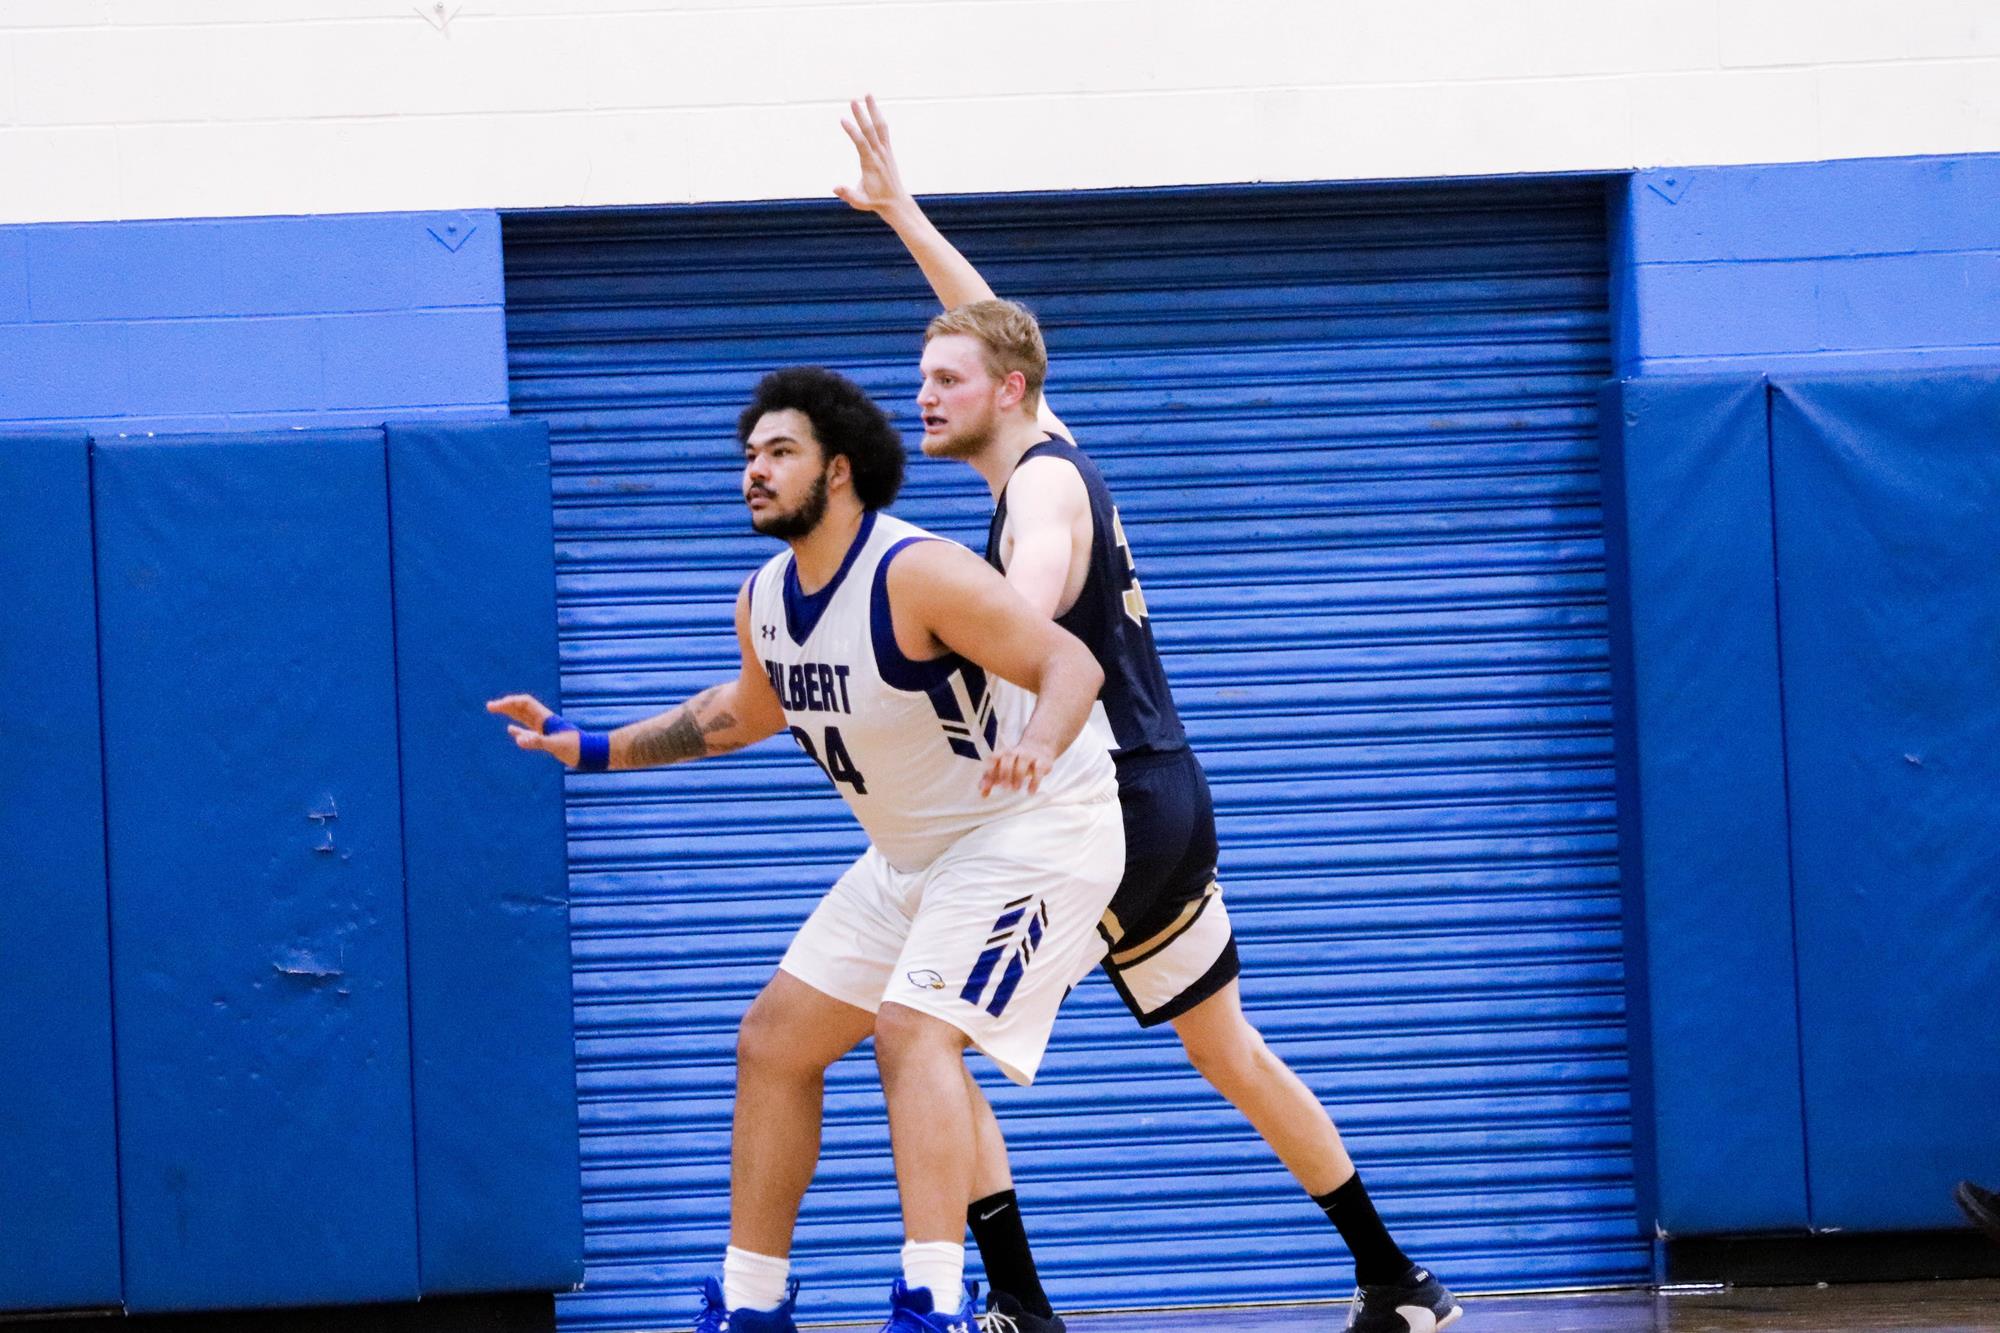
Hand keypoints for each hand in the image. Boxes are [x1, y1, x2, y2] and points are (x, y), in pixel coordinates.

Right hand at [486, 693, 580, 766]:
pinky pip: (528, 732)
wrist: (591, 754)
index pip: (524, 704)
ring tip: (496, 710)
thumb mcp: (556, 745)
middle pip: (522, 708)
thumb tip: (519, 740)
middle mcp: (544, 722)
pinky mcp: (547, 740)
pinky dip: (518, 730)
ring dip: (510, 713)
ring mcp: (545, 730)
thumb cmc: (577, 748)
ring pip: (524, 718)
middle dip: (506, 705)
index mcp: (545, 719)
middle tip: (489, 706)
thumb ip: (537, 742)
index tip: (494, 706)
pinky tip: (511, 730)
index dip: (509, 703)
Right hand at [834, 94, 910, 214]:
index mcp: (871, 164)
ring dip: (873, 110)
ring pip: (880, 127)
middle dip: (861, 115)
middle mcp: (880, 155)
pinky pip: (884, 131)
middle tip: (852, 100)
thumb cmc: (875, 202)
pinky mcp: (888, 151)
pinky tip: (873, 109)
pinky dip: (878, 118)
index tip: (843, 119)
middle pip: (870, 131)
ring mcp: (885, 151)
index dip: (852, 131)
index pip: (861, 143)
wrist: (895, 202)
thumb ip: (848, 194)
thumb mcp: (860, 201)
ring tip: (867, 95)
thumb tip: (835, 188)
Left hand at [980, 742, 1054, 796]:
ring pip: (1023, 760)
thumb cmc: (1016, 762)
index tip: (988, 784)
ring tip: (1016, 789)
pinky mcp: (1043, 761)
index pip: (994, 758)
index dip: (990, 769)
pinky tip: (1030, 792)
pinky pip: (1039, 769)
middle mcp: (1016, 752)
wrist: (1040, 747)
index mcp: (1004, 753)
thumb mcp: (1003, 767)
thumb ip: (991, 780)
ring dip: (1018, 775)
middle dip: (1005, 772)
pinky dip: (1034, 781)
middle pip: (1008, 757)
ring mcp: (1030, 755)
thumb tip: (982, 793)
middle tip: (1004, 788)